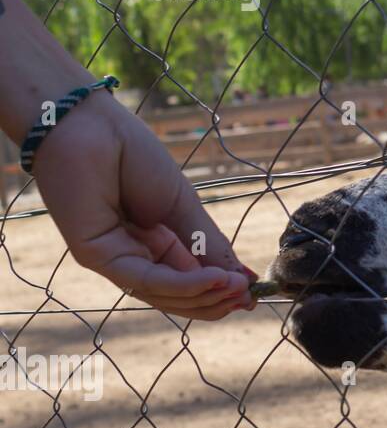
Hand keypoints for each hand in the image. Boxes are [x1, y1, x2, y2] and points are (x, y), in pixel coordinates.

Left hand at [32, 91, 253, 319]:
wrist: (92, 127)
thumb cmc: (133, 156)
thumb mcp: (184, 205)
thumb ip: (209, 243)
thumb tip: (242, 279)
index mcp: (154, 243)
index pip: (189, 280)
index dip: (220, 291)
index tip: (254, 294)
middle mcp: (134, 256)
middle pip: (177, 296)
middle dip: (215, 300)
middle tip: (248, 297)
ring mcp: (114, 258)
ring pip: (163, 295)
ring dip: (204, 296)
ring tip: (237, 287)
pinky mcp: (97, 256)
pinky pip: (146, 279)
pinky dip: (183, 283)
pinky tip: (212, 278)